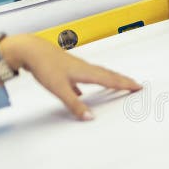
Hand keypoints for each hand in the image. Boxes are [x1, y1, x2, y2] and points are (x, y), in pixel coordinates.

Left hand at [0, 35, 141, 119]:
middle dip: (123, 81)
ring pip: (98, 75)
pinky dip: (88, 84)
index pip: (111, 80)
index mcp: (86, 73)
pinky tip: (81, 92)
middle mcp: (84, 68)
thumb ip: (74, 105)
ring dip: (110, 80)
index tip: (138, 87)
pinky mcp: (66, 69)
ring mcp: (76, 68)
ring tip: (117, 84)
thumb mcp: (59, 89)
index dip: (125, 84)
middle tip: (135, 85)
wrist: (30, 50)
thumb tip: (89, 118)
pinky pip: (83, 78)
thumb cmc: (44, 65)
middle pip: (108, 75)